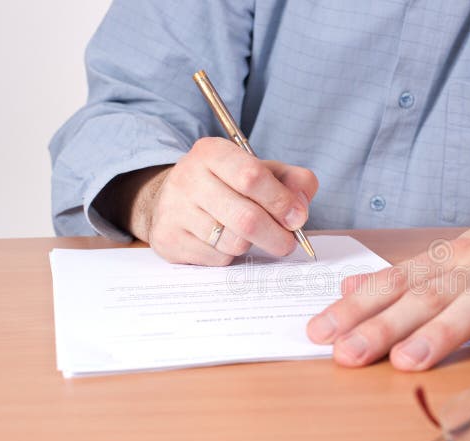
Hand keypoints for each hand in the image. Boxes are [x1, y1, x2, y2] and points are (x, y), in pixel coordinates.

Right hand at [95, 137, 318, 265]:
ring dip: (252, 245)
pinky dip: (230, 256)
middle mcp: (187, 177)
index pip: (252, 177)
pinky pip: (216, 259)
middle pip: (246, 218)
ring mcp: (174, 209)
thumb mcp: (262, 170)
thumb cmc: (229, 184)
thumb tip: (300, 210)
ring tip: (248, 234)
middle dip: (276, 236)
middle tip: (288, 242)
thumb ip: (292, 181)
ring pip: (233, 243)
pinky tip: (223, 241)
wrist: (174, 198)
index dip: (281, 201)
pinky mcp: (168, 239)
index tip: (297, 218)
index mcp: (212, 152)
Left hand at [306, 203, 469, 369]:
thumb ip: (406, 277)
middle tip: (347, 354)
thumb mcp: (458, 257)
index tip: (320, 332)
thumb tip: (348, 286)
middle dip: (384, 326)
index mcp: (450, 258)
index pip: (394, 282)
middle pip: (427, 296)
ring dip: (441, 333)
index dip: (356, 307)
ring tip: (407, 362)